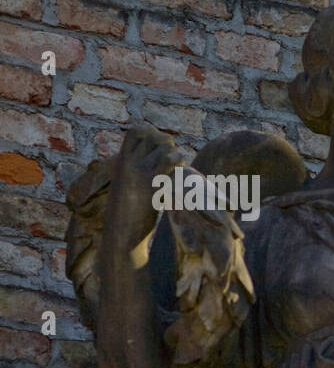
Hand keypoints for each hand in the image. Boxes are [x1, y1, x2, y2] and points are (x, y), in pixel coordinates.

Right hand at [106, 126, 183, 244]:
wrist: (120, 236)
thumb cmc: (126, 213)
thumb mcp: (125, 185)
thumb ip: (135, 169)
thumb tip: (157, 159)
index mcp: (121, 162)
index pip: (136, 131)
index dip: (153, 133)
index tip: (160, 148)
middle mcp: (128, 165)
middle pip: (155, 137)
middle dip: (169, 145)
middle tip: (172, 162)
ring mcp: (139, 176)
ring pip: (167, 151)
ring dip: (178, 159)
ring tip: (177, 172)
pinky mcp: (152, 189)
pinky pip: (171, 169)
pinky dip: (180, 171)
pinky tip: (179, 182)